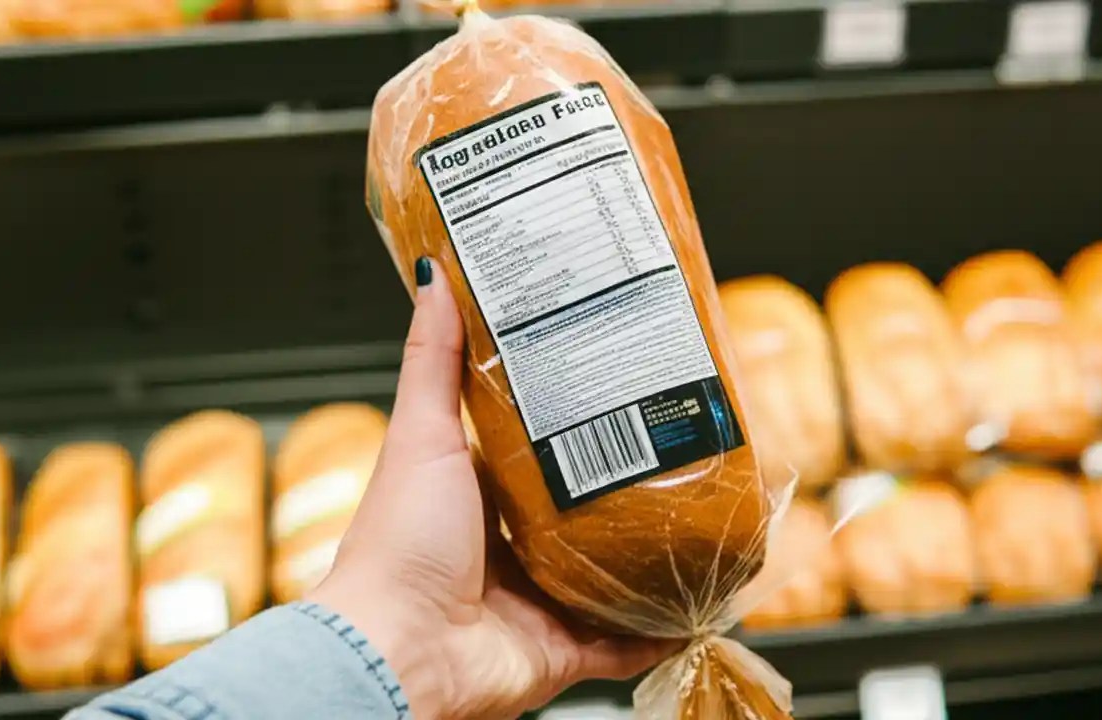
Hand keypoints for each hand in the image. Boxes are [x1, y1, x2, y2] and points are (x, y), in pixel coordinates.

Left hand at [307, 259, 675, 719]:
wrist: (400, 652)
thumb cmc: (398, 545)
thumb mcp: (422, 435)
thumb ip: (432, 360)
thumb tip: (433, 275)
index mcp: (475, 494)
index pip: (536, 449)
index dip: (576, 421)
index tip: (621, 386)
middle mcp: (506, 548)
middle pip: (580, 510)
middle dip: (626, 487)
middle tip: (680, 448)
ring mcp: (537, 601)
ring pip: (609, 573)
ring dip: (650, 553)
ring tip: (702, 519)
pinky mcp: (562, 650)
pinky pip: (624, 640)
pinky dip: (658, 628)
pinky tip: (698, 603)